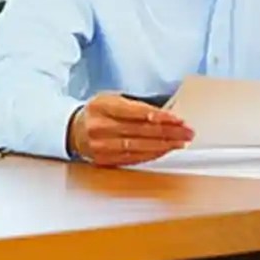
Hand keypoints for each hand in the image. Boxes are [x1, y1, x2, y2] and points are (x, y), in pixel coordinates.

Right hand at [68, 94, 193, 166]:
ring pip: (139, 147)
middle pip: (141, 131)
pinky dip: (152, 155)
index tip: (178, 119)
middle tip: (187, 132)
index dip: (160, 117)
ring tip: (181, 142)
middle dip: (168, 132)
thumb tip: (164, 114)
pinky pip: (133, 158)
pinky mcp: (105, 159)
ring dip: (164, 145)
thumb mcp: (110, 99)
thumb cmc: (97, 112)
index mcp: (103, 106)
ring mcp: (102, 145)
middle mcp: (101, 127)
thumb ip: (134, 106)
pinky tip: (165, 151)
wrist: (72, 130)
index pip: (136, 113)